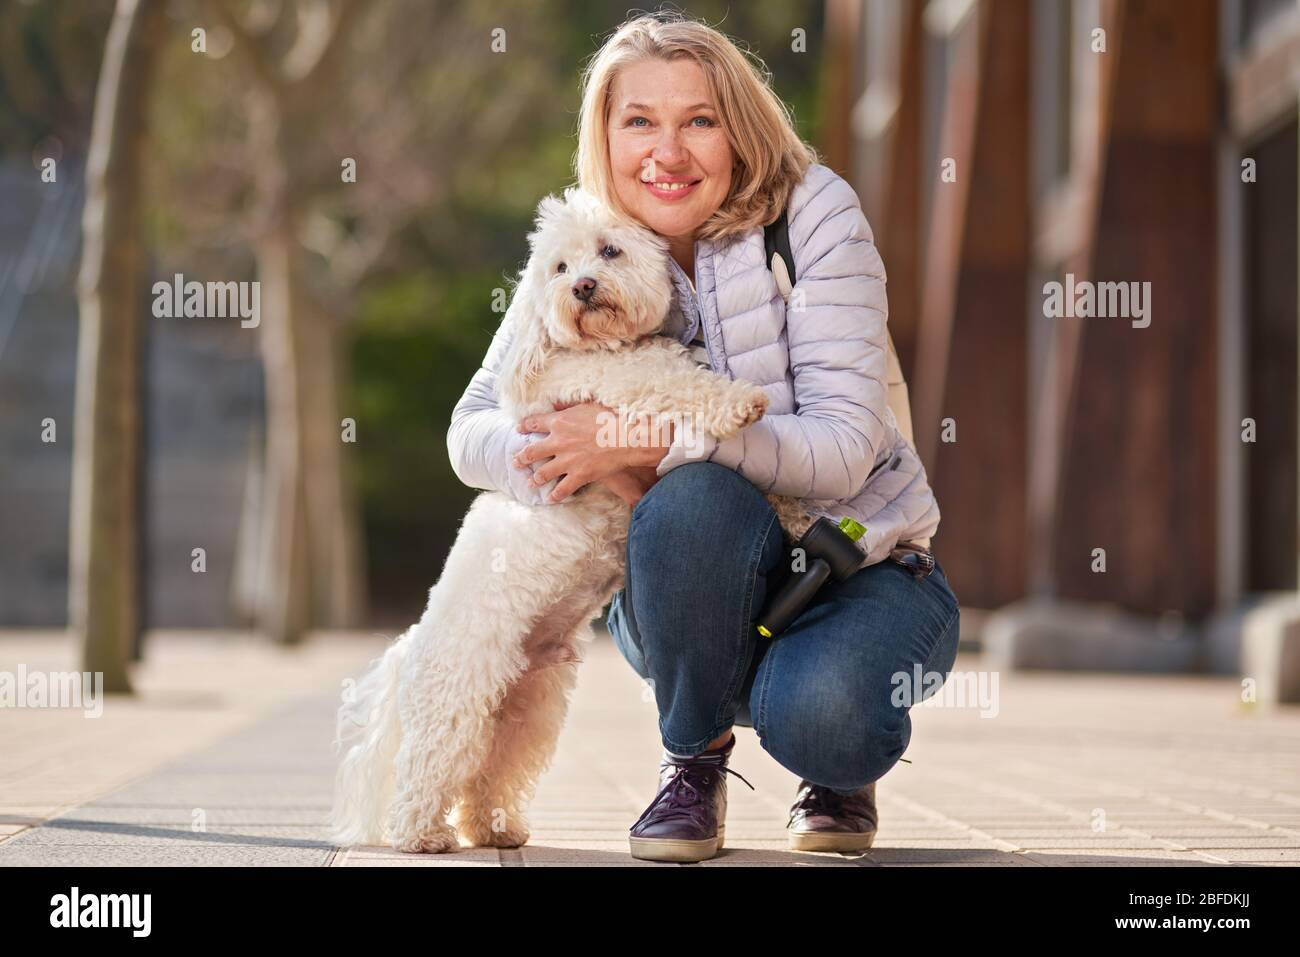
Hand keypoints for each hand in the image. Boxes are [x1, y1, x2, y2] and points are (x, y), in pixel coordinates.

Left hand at [513, 401, 670, 503]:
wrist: (624, 437)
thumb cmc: (609, 417)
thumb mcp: (586, 404)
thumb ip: (568, 405)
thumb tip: (556, 403)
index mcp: (559, 422)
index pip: (534, 423)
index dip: (524, 426)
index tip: (519, 429)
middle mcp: (558, 442)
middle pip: (532, 451)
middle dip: (522, 458)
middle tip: (516, 461)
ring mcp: (567, 461)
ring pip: (543, 472)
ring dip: (535, 478)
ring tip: (531, 482)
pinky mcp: (578, 475)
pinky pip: (563, 489)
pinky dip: (556, 495)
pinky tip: (551, 498)